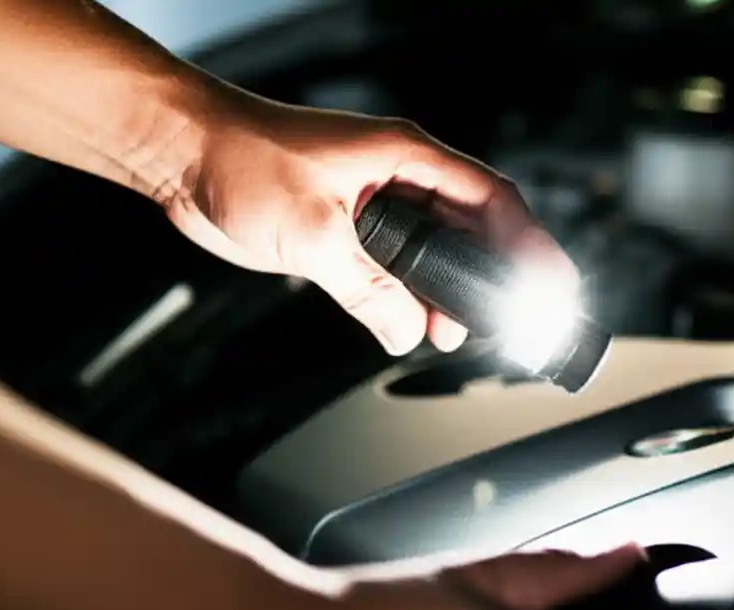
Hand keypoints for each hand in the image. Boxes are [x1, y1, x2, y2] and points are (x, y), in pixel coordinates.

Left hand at [160, 93, 577, 355]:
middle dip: (496, 275)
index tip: (553, 282)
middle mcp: (398, 176)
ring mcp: (375, 202)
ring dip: (451, 292)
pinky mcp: (349, 227)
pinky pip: (399, 264)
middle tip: (515, 320)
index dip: (530, 242)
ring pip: (438, 250)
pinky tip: (414, 323)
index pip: (492, 198)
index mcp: (405, 156)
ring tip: (457, 332)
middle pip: (475, 227)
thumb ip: (367, 287)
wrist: (180, 153)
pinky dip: (412, 295)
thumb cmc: (238, 158)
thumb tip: (406, 331)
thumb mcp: (312, 232)